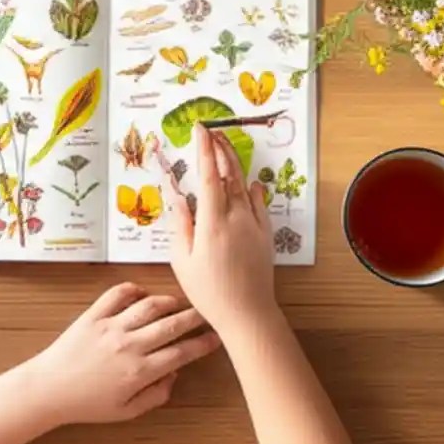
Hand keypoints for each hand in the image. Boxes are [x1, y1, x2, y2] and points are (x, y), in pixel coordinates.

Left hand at [23, 282, 220, 425]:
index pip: (181, 353)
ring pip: (149, 306)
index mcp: (139, 371)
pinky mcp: (93, 315)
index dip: (202, 344)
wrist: (49, 389)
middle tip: (206, 312)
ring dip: (168, 301)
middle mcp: (129, 345)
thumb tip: (174, 375)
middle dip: (194, 317)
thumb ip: (155, 396)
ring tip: (178, 302)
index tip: (215, 337)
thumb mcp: (126, 412)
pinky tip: (142, 293)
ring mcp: (111, 327)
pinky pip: (117, 294)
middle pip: (171, 325)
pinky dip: (133, 289)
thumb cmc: (86, 404)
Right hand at [163, 123, 277, 335]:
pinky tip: (250, 183)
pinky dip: (253, 189)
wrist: (248, 314)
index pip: (209, 175)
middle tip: (212, 131)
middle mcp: (236, 217)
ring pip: (244, 185)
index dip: (204, 149)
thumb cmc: (210, 292)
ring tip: (225, 148)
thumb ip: (181, 225)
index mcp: (212, 222)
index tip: (200, 129)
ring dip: (234, 164)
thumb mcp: (183, 261)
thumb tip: (179, 198)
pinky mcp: (265, 235)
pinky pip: (260, 204)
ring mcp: (254, 225)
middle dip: (221, 148)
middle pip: (229, 173)